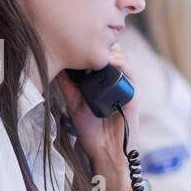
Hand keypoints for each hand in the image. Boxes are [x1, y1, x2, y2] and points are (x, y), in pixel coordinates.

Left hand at [57, 43, 138, 190]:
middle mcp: (114, 81)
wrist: (105, 152)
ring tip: (96, 51)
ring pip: (122, 57)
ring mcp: (125, 86)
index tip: (76, 39)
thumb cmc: (91, 131)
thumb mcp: (74, 103)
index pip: (100, 55)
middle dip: (101, 43)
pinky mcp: (133, 94)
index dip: (91, 44)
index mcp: (102, 81)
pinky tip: (110, 62)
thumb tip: (57, 66)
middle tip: (85, 41)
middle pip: (112, 51)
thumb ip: (68, 85)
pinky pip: (130, 73)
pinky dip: (121, 64)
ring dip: (110, 51)